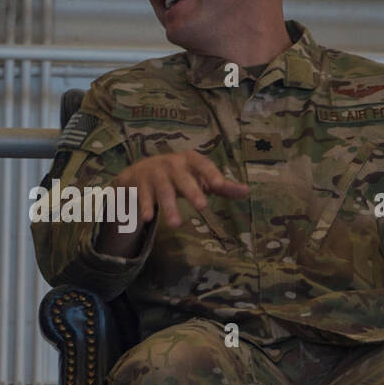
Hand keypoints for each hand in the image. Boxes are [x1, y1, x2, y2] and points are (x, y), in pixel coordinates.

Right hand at [96, 151, 247, 256]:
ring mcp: (152, 173)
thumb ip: (221, 186)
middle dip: (191, 190)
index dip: (211, 173)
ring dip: (168, 207)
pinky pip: (140, 196)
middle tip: (202, 206)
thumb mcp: (198, 178)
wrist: (138, 172)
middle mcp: (170, 164)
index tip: (220, 185)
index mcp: (188, 160)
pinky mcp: (136, 184)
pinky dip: (143, 206)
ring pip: (162, 190)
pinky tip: (146, 219)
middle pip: (182, 177)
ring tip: (176, 224)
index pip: (202, 163)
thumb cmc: (177, 176)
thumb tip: (246, 191)